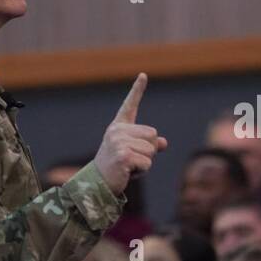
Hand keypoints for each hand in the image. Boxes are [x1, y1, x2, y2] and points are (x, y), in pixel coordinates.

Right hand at [93, 74, 167, 194]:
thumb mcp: (134, 153)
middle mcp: (117, 131)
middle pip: (153, 134)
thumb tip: (163, 142)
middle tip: (131, 160)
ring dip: (145, 162)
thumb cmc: (117, 169)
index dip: (137, 90)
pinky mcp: (123, 155)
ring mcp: (119, 142)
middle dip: (149, 151)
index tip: (143, 75)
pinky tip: (127, 172)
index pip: (130, 105)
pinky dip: (142, 171)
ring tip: (128, 166)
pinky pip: (147, 162)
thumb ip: (149, 146)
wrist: (97, 185)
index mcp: (118, 127)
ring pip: (152, 150)